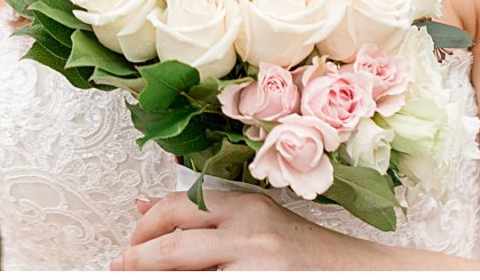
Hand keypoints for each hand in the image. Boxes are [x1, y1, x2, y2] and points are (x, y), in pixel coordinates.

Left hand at [110, 191, 387, 270]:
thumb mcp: (259, 223)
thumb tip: (145, 206)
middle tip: (120, 270)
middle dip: (137, 263)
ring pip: (185, 276)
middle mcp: (251, 234)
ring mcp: (257, 268)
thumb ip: (208, 214)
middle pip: (173, 248)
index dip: (143, 230)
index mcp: (247, 207)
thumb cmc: (305, 256)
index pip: (179, 208)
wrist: (359, 275)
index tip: (127, 247)